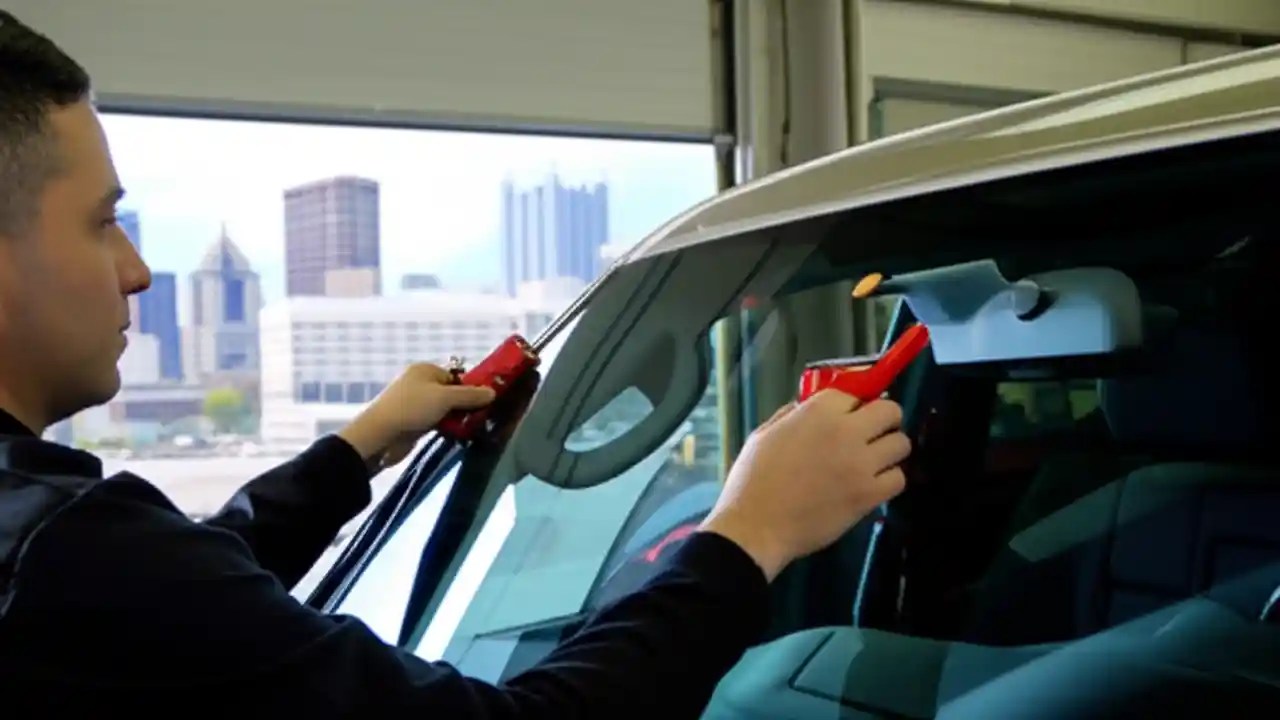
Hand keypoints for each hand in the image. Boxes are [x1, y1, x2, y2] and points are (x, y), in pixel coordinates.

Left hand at [338, 363, 495, 469]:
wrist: (381, 435)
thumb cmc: (412, 408)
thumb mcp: (445, 398)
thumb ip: (470, 396)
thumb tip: (493, 392)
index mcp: (425, 370)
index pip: (456, 376)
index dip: (471, 388)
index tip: (486, 402)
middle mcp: (420, 384)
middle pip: (452, 393)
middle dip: (466, 405)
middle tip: (482, 417)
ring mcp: (416, 404)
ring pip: (445, 409)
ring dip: (457, 418)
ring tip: (472, 428)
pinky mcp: (414, 422)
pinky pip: (437, 421)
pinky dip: (447, 427)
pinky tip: (458, 435)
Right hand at [699, 390, 910, 580]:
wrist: (756, 526)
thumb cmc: (752, 479)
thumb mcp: (765, 433)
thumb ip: (793, 416)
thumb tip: (810, 409)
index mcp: (818, 411)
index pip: (854, 394)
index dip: (851, 407)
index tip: (846, 418)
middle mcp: (846, 431)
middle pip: (890, 411)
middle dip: (883, 420)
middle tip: (871, 434)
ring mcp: (861, 463)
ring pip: (901, 444)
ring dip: (889, 450)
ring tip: (873, 461)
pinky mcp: (869, 495)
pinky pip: (898, 479)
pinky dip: (888, 481)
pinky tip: (872, 485)